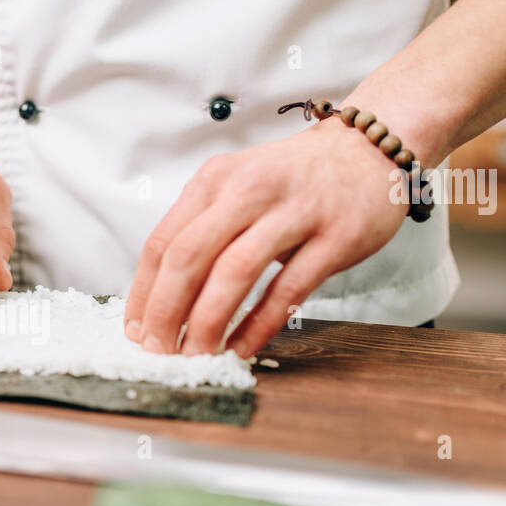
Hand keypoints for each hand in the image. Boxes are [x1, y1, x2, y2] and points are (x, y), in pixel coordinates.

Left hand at [125, 118, 408, 357]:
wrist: (369, 150)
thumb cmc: (294, 180)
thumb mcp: (237, 187)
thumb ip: (202, 229)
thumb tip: (160, 297)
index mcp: (215, 180)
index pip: (162, 242)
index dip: (143, 294)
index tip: (135, 331)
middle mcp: (249, 190)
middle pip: (189, 256)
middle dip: (166, 312)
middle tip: (158, 351)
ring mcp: (294, 212)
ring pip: (235, 272)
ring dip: (208, 321)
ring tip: (196, 356)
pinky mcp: (335, 237)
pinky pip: (288, 289)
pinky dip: (259, 324)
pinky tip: (242, 347)